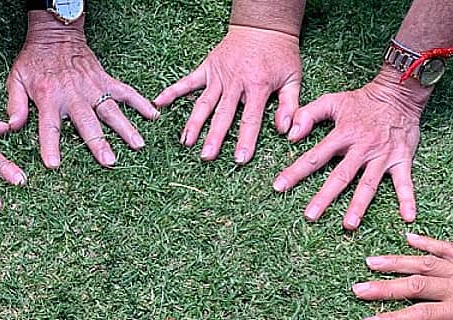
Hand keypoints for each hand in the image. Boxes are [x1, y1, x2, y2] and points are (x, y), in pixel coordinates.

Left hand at [8, 19, 157, 168]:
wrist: (54, 34)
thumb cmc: (34, 60)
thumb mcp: (16, 79)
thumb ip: (15, 105)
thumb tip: (12, 127)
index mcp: (49, 98)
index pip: (49, 127)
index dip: (50, 146)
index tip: (54, 165)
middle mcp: (73, 96)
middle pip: (87, 122)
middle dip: (98, 142)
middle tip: (109, 161)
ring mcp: (92, 88)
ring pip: (111, 111)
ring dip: (125, 128)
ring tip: (138, 145)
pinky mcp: (105, 80)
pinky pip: (125, 92)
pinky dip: (140, 102)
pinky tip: (153, 115)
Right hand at [155, 25, 300, 163]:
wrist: (264, 26)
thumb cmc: (280, 54)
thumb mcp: (293, 77)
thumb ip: (289, 105)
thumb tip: (286, 130)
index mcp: (258, 86)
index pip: (250, 119)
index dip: (245, 140)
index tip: (240, 159)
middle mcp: (235, 82)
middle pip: (223, 114)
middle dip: (214, 137)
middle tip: (207, 156)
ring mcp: (218, 75)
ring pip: (204, 103)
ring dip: (194, 123)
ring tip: (186, 142)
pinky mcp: (207, 68)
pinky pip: (188, 81)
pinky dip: (173, 91)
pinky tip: (159, 102)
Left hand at [275, 74, 426, 229]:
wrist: (399, 92)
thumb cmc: (362, 101)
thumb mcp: (333, 101)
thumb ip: (308, 114)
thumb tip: (290, 135)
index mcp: (343, 134)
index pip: (315, 156)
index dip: (296, 171)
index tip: (279, 186)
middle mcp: (362, 148)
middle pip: (340, 176)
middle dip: (324, 196)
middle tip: (310, 216)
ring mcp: (382, 156)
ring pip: (368, 184)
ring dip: (358, 205)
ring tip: (348, 225)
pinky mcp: (402, 159)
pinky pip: (405, 182)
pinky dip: (408, 199)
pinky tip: (408, 217)